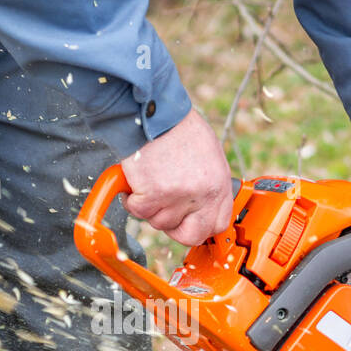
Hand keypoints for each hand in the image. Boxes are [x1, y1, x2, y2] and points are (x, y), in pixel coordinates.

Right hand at [119, 108, 232, 246]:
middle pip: (191, 235)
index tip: (188, 223)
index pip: (217, 225)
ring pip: (159, 222)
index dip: (200, 227)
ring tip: (150, 180)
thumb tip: (200, 204)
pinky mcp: (154, 195)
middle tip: (163, 212)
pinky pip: (139, 211)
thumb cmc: (178, 128)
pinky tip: (137, 180)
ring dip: (150, 207)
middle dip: (175, 229)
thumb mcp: (208, 155)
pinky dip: (132, 199)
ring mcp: (178, 197)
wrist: (154, 115)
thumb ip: (207, 184)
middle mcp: (202, 195)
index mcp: (218, 184)